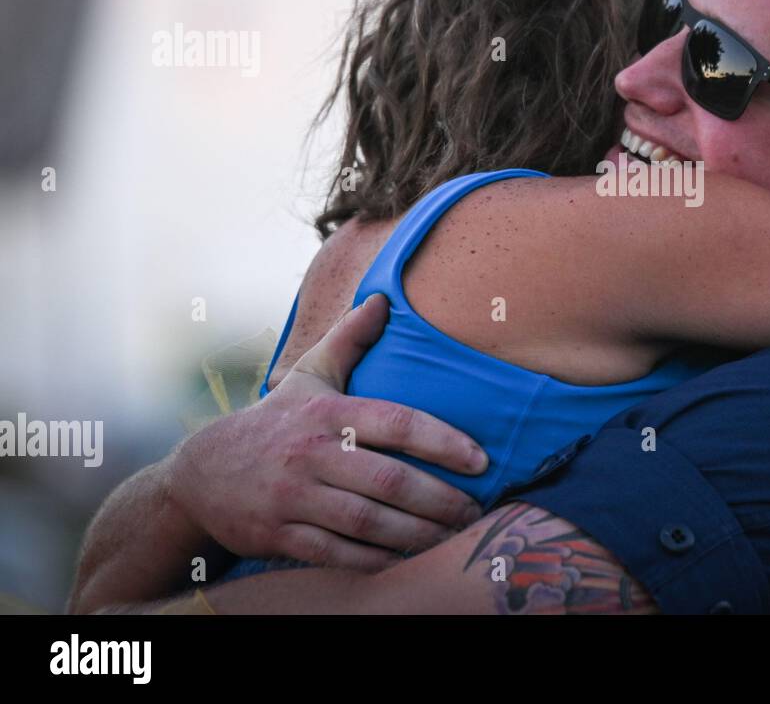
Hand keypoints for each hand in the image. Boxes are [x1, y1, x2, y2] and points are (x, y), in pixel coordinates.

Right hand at [168, 294, 487, 570]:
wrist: (200, 474)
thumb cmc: (276, 421)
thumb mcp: (309, 375)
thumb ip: (349, 338)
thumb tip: (384, 298)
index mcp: (327, 413)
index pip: (395, 423)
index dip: (443, 441)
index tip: (481, 459)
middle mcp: (310, 454)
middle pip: (388, 481)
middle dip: (440, 499)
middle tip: (476, 510)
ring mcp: (292, 498)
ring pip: (367, 523)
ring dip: (417, 534)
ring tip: (453, 535)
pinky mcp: (278, 535)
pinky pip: (338, 555)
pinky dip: (377, 559)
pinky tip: (408, 558)